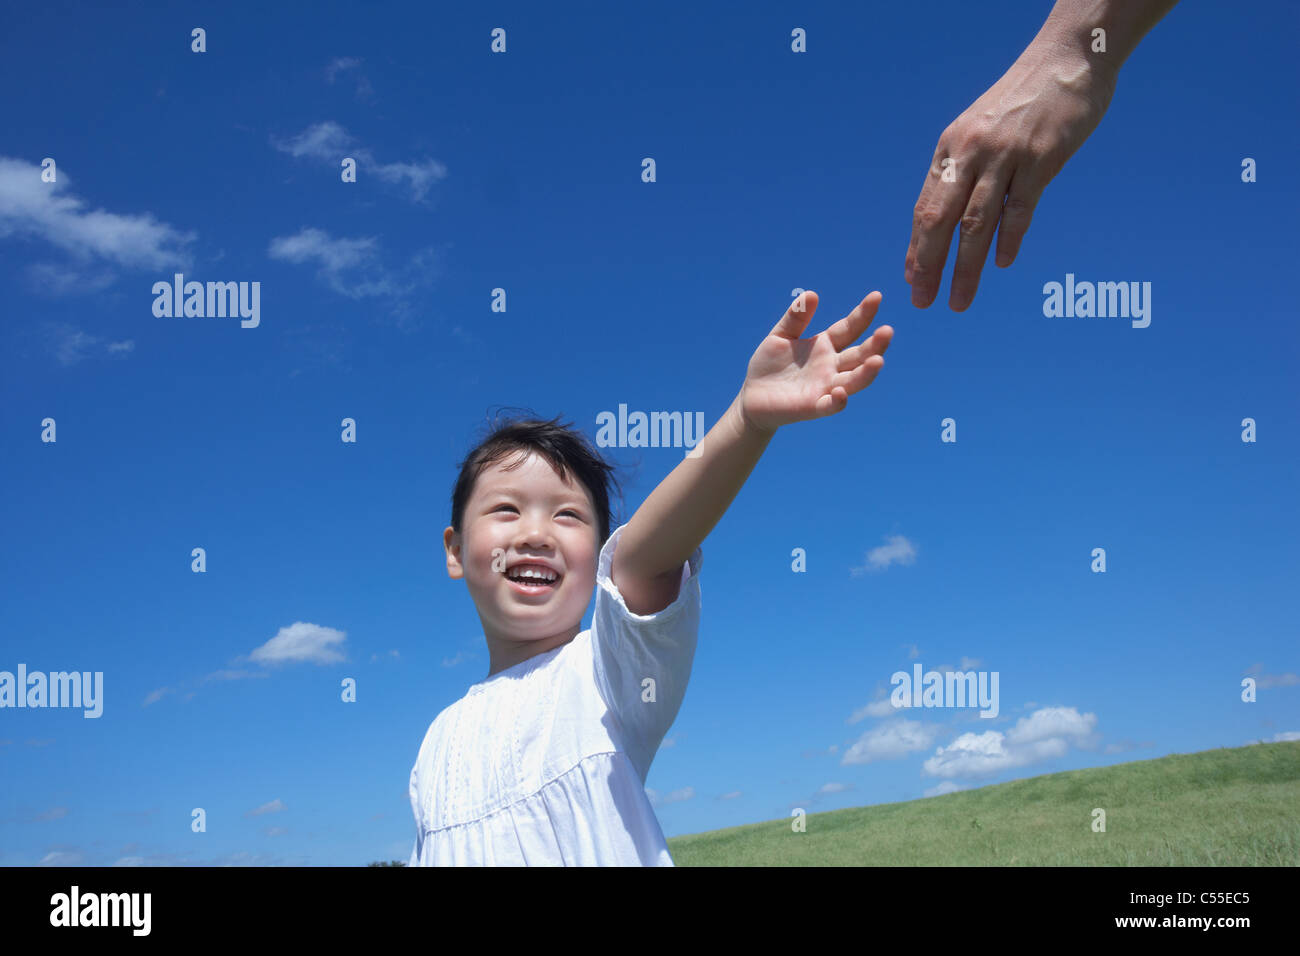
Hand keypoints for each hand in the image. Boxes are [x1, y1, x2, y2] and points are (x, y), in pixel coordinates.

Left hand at [739, 290, 891, 432]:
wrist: (752, 396)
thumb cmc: (769, 365)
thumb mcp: (780, 335)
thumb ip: (795, 318)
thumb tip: (811, 294)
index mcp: (826, 346)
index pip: (850, 328)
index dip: (863, 314)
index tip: (876, 296)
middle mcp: (832, 367)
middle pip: (860, 355)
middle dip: (875, 344)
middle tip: (887, 331)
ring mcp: (825, 387)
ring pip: (854, 381)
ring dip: (867, 372)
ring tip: (878, 361)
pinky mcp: (813, 407)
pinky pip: (830, 406)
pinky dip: (838, 401)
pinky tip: (840, 392)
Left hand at [905, 50, 1117, 310]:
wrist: (1066, 58)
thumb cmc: (1022, 101)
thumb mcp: (979, 129)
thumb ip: (964, 169)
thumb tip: (949, 218)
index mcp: (951, 149)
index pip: (925, 208)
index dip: (916, 247)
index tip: (911, 279)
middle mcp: (971, 153)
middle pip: (941, 220)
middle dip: (928, 266)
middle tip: (922, 301)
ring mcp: (1005, 156)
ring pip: (976, 223)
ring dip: (966, 267)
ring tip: (958, 301)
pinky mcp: (1041, 158)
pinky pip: (1020, 207)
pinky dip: (1009, 238)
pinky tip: (1001, 263)